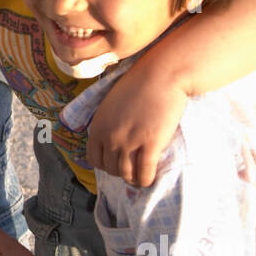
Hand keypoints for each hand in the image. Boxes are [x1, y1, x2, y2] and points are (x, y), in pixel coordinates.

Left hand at [86, 64, 185, 186]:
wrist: (162, 75)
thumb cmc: (140, 85)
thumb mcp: (112, 103)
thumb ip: (109, 123)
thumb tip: (112, 141)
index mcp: (99, 125)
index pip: (93, 158)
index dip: (104, 165)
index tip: (115, 164)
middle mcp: (110, 136)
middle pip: (110, 168)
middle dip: (121, 172)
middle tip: (131, 170)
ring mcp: (130, 141)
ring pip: (127, 173)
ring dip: (133, 179)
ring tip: (140, 178)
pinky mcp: (150, 143)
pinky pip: (144, 172)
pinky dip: (146, 179)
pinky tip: (149, 179)